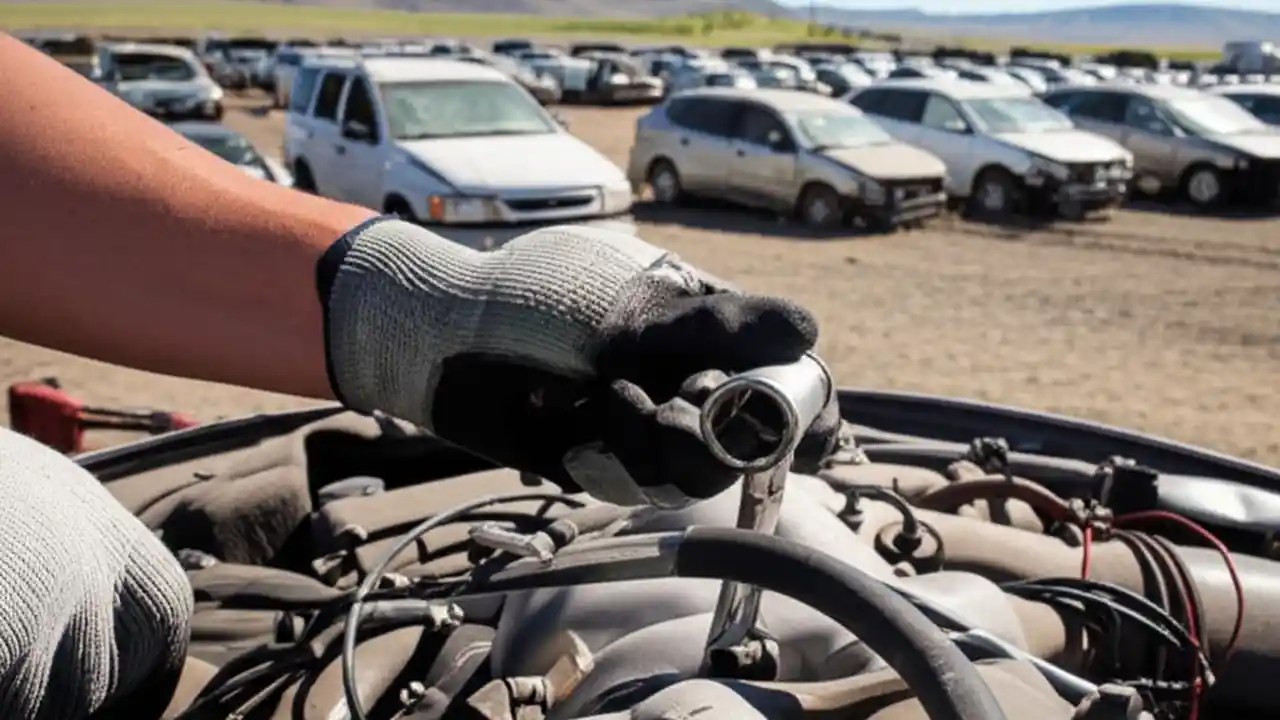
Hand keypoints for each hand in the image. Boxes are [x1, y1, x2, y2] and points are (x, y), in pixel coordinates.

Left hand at [318, 218, 839, 506]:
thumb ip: (716, 326)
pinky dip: (599, 450)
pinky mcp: (609, 465)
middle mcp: (693, 384)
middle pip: (749, 445)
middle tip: (655, 394)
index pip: (795, 383)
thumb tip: (808, 331)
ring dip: (650, 441)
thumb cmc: (539, 297)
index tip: (794, 435)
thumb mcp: (632, 306)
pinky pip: (632, 483)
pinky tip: (560, 414)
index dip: (803, 414)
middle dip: (706, 429)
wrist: (442, 332)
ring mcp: (652, 427)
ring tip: (602, 398)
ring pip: (692, 475)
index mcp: (717, 333)